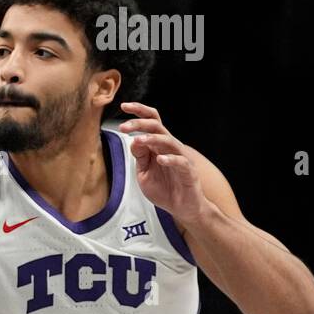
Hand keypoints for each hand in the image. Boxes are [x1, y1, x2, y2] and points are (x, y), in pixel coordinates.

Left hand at [118, 102, 210, 224]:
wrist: (183, 208)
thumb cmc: (165, 189)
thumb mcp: (144, 172)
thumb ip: (140, 156)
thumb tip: (133, 141)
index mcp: (159, 146)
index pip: (151, 122)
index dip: (139, 112)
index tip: (123, 106)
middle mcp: (170, 148)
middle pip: (158, 127)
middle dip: (140, 123)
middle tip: (124, 126)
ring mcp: (181, 158)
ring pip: (169, 141)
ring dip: (152, 139)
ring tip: (138, 140)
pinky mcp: (189, 172)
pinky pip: (181, 162)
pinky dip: (171, 159)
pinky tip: (161, 160)